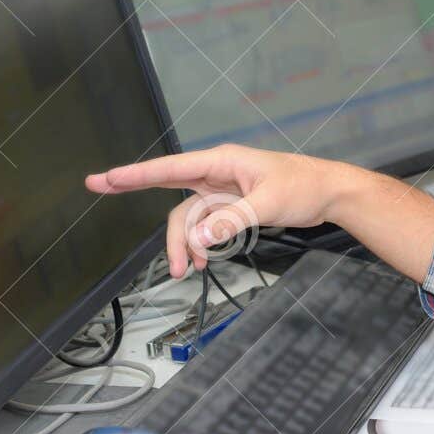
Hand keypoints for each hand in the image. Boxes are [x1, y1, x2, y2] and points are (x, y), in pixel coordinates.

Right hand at [85, 144, 356, 276]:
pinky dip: (200, 244)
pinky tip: (202, 262)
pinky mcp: (230, 206)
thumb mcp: (267, 203)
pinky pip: (204, 226)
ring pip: (189, 219)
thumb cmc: (302, 186)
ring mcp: (222, 191)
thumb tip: (198, 239)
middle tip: (112, 203)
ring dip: (184, 245)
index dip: (135, 174)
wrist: (328, 193)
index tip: (105, 178)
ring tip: (187, 271)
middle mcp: (215, 174)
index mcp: (221, 162)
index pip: (169, 168)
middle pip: (170, 192)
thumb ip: (231, 221)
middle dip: (146, 206)